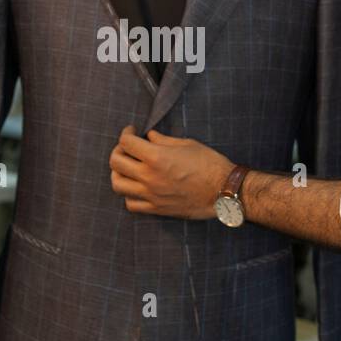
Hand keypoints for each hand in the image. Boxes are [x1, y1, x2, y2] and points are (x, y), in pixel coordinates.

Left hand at [108, 125, 233, 219]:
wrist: (224, 191)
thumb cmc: (209, 163)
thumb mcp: (187, 144)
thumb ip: (163, 140)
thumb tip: (149, 136)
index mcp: (156, 157)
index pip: (126, 143)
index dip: (126, 133)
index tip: (132, 131)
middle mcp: (149, 177)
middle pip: (115, 162)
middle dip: (118, 150)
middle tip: (127, 147)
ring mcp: (151, 195)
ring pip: (118, 185)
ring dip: (118, 173)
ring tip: (128, 168)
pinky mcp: (157, 209)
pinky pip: (131, 204)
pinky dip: (129, 194)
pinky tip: (137, 187)